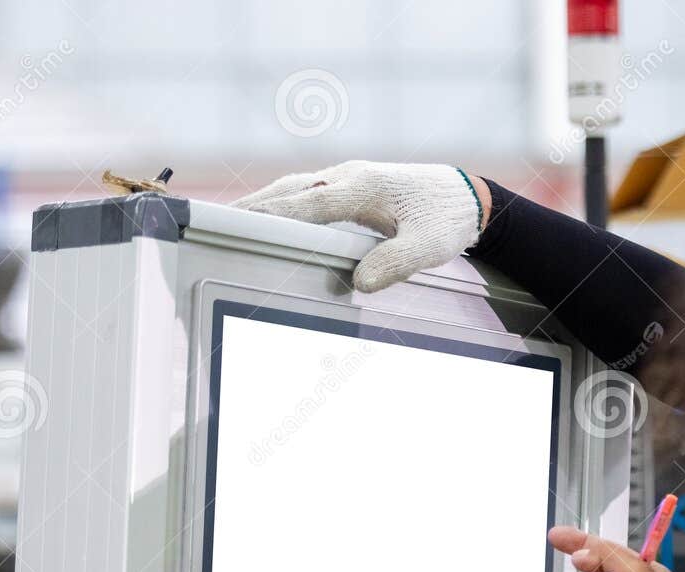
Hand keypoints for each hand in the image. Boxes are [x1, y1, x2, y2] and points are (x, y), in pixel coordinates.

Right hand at [232, 161, 486, 292]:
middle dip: (255, 206)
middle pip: (292, 190)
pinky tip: (266, 217)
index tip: (246, 225)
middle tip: (218, 224)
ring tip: (230, 222)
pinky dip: (281, 203)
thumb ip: (395, 264)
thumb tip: (359, 283)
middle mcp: (351, 175)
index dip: (278, 215)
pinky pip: (306, 192)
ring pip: (295, 187)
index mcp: (366, 186)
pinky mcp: (350, 185)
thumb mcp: (428, 246)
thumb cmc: (447, 218)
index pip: (312, 202)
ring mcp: (348, 177)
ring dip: (264, 202)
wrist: (466, 196)